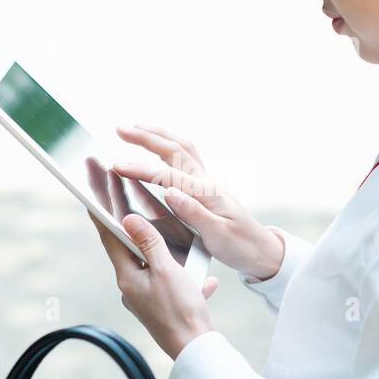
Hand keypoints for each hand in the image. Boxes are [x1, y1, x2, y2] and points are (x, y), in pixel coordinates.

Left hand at [87, 206, 218, 360]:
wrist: (195, 348)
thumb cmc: (180, 310)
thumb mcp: (166, 270)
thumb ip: (149, 243)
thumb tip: (128, 220)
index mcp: (127, 277)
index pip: (110, 240)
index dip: (102, 217)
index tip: (92, 199)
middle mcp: (131, 289)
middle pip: (129, 252)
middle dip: (133, 231)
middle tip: (130, 208)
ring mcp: (144, 300)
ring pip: (151, 268)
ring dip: (163, 255)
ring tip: (176, 245)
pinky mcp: (159, 308)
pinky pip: (169, 286)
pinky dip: (184, 279)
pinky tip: (204, 281)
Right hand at [112, 124, 285, 279]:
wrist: (260, 249)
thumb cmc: (240, 245)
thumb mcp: (218, 235)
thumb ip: (194, 213)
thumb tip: (170, 192)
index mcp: (206, 192)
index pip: (168, 175)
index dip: (141, 169)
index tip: (117, 166)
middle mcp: (206, 180)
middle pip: (175, 148)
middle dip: (146, 137)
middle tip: (120, 130)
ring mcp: (206, 181)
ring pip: (180, 148)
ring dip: (157, 135)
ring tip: (134, 129)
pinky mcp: (204, 186)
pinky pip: (184, 157)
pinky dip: (167, 146)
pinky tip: (157, 147)